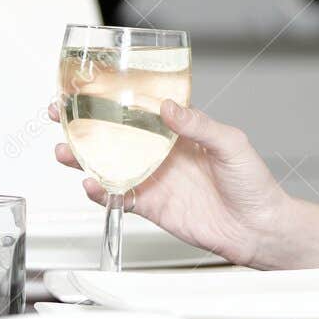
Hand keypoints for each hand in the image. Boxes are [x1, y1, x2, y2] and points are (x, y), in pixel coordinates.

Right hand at [50, 99, 291, 267]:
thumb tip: (169, 107)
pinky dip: (102, 193)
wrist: (258, 228)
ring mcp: (155, 179)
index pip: (141, 109)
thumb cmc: (254, 183)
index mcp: (181, 131)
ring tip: (64, 151)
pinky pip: (120, 197)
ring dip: (85, 159)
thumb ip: (199, 125)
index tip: (89, 89)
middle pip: (116, 135)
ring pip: (110, 166)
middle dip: (85, 125)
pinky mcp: (152, 206)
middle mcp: (163, 153)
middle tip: (60, 115)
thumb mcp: (231, 144)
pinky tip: (91, 185)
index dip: (114, 100)